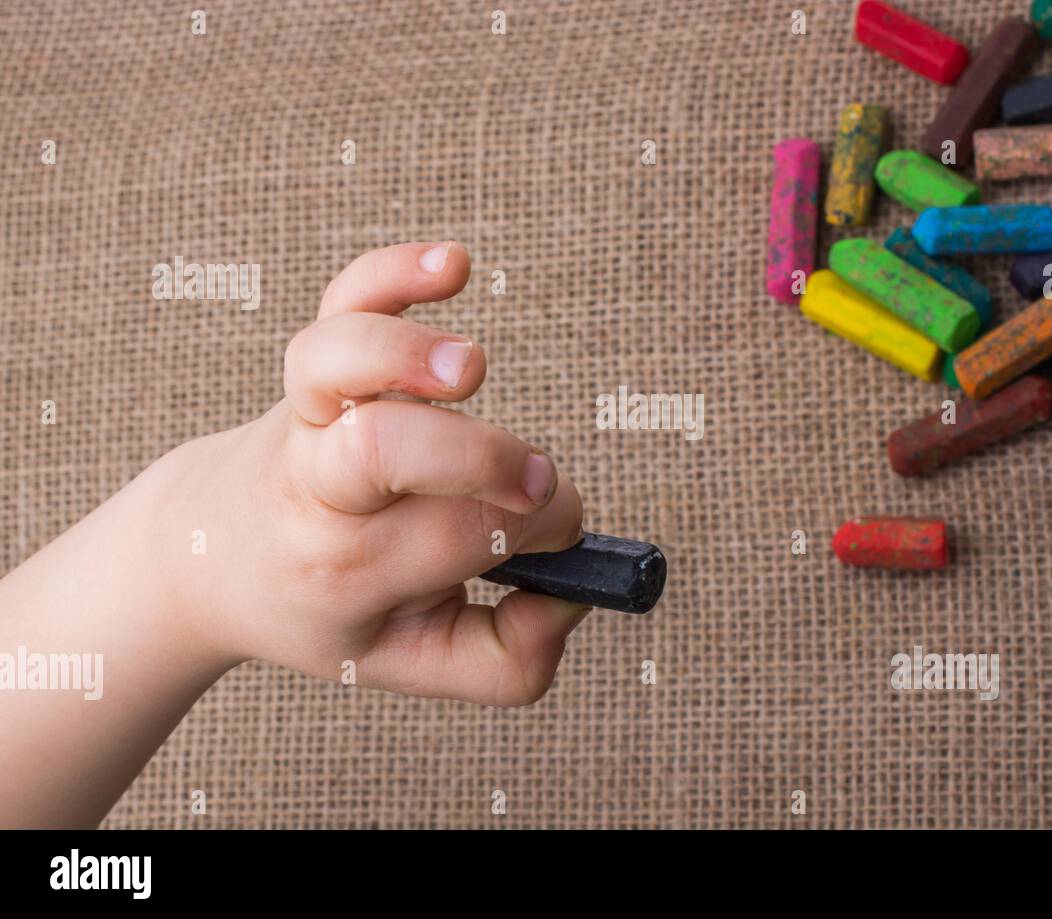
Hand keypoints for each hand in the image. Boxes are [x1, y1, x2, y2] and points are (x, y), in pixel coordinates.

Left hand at [150, 241, 588, 704]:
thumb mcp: (408, 663)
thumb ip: (509, 661)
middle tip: (533, 483)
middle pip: (384, 451)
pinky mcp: (316, 361)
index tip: (555, 534)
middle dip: (483, 459)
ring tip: (471, 369)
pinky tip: (454, 266)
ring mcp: (309, 413)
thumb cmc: (328, 606)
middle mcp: (318, 487)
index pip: (463, 534)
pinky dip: (395, 269)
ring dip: (407, 354)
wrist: (212, 550)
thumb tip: (571, 595)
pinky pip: (343, 296)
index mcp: (347, 569)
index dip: (538, 529)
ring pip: (333, 362)